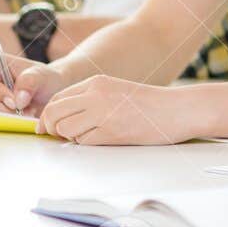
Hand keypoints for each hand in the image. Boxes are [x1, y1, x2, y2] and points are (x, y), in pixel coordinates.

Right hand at [0, 52, 65, 113]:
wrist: (49, 93)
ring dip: (5, 117)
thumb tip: (17, 101)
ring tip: (25, 112)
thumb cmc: (43, 79)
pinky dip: (5, 122)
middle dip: (1, 109)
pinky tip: (21, 117)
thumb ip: (30, 82)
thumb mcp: (42, 76)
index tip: (15, 103)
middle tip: (24, 111)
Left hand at [38, 75, 197, 144]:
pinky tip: (105, 139)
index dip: (48, 115)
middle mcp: (96, 94)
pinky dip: (88, 144)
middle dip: (50, 127)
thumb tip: (62, 118)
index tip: (48, 127)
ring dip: (71, 137)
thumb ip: (91, 99)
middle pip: (54, 112)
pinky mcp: (111, 131)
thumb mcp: (116, 91)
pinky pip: (84, 142)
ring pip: (65, 129)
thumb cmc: (151, 104)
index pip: (58, 98)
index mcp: (97, 82)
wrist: (179, 110)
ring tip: (90, 136)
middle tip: (57, 136)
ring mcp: (103, 112)